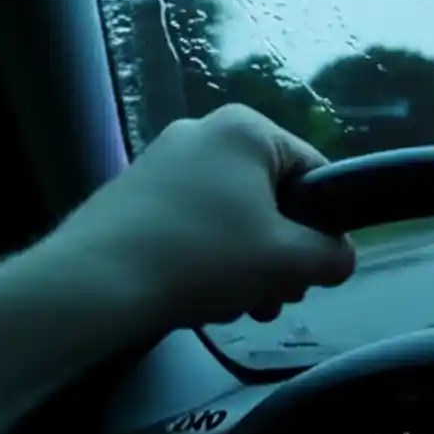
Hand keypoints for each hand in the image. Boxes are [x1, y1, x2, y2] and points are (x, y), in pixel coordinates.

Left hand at [40, 104, 354, 329]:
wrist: (92, 285)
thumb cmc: (201, 258)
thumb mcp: (288, 261)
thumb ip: (332, 256)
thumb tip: (341, 257)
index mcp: (245, 129)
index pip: (315, 172)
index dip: (326, 225)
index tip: (315, 268)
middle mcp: (202, 132)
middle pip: (272, 198)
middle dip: (281, 254)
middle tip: (275, 296)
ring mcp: (161, 162)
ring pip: (233, 217)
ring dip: (247, 265)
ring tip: (236, 305)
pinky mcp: (132, 196)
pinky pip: (193, 225)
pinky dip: (207, 260)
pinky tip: (199, 298)